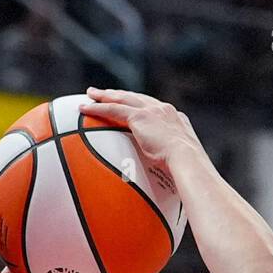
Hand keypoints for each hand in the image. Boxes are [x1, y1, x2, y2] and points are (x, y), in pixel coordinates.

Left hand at [79, 87, 201, 169]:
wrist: (188, 160)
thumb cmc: (187, 169)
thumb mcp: (180, 162)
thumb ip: (172, 163)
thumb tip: (171, 179)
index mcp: (175, 118)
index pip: (153, 107)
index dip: (139, 104)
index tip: (131, 104)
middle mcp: (163, 109)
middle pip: (136, 98)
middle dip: (120, 94)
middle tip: (106, 93)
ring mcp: (152, 110)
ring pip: (122, 98)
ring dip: (105, 96)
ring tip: (91, 94)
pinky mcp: (140, 116)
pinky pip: (113, 109)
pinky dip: (98, 108)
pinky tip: (85, 108)